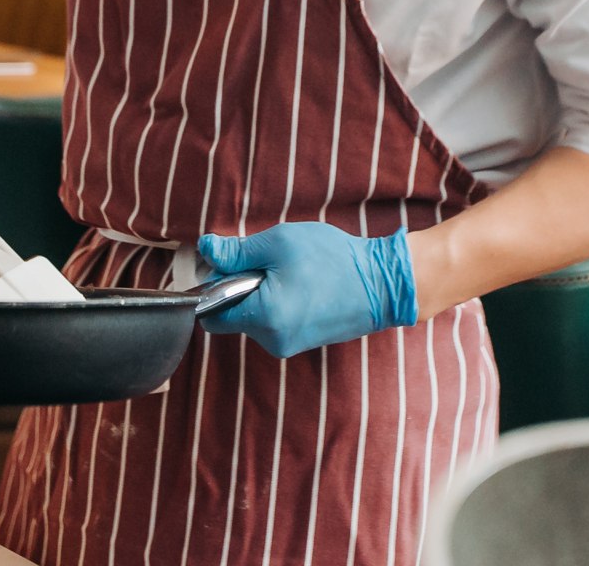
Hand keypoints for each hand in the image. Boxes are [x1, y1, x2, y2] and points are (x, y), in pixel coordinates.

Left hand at [196, 223, 417, 357]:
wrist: (382, 283)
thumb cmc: (332, 260)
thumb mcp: (278, 243)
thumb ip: (236, 251)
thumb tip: (205, 250)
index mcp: (263, 318)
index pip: (210, 315)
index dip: (212, 287)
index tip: (229, 265)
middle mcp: (272, 340)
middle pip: (231, 315)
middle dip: (240, 287)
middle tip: (268, 263)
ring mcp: (288, 345)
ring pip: (252, 317)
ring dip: (260, 293)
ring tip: (290, 273)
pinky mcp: (301, 342)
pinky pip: (272, 322)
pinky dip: (276, 302)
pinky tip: (299, 285)